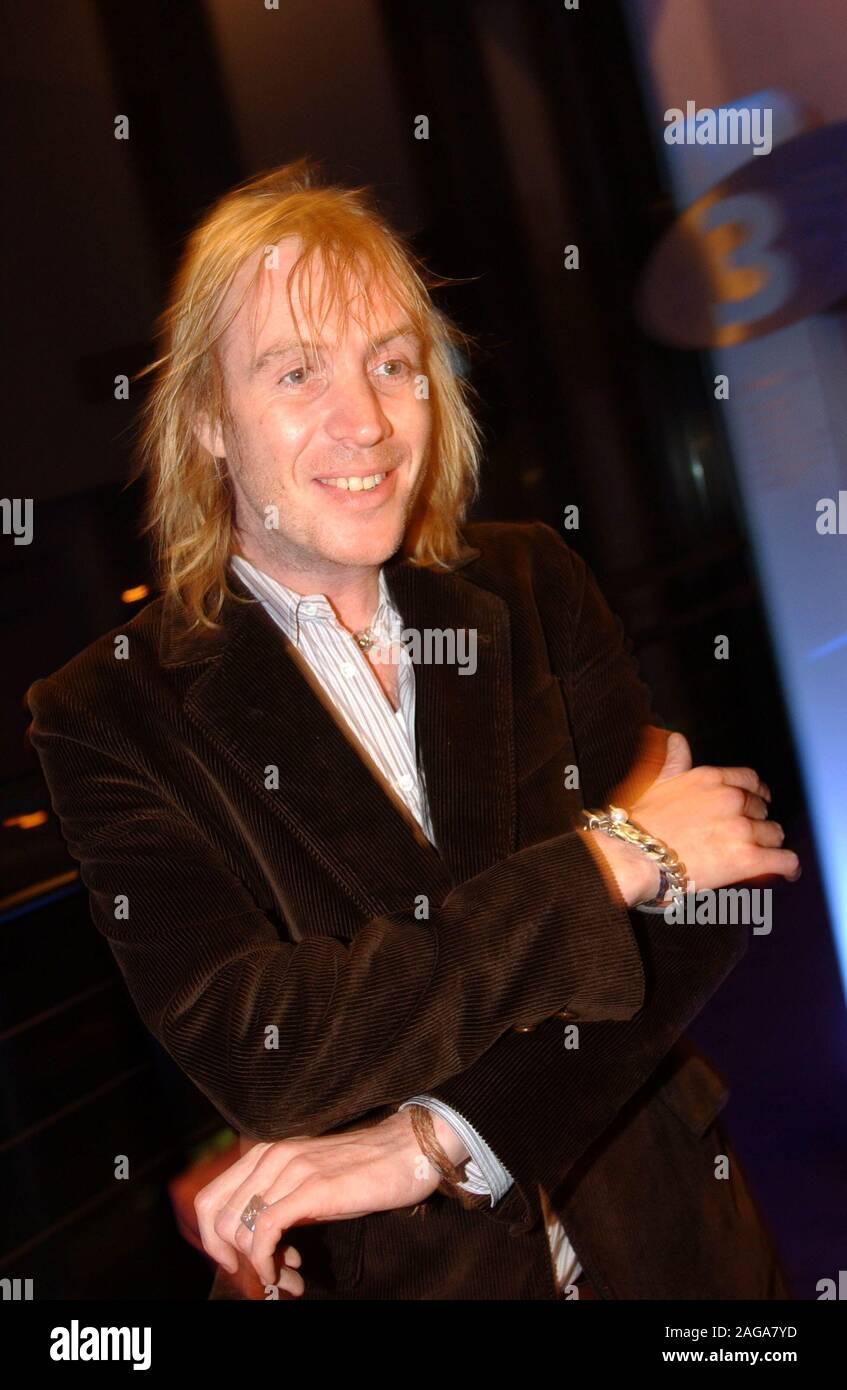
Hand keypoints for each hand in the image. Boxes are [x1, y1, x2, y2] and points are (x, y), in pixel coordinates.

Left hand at [195, 1110, 450, 1291]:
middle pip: (215, 1216)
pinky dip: (265, 1261)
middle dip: (232, 1258)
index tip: (237, 1264)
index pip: (209, 1199)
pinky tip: (285, 1272)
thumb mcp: (309, 1181)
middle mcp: (271, 1156)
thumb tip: (259, 1246)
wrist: (408, 1151)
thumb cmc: (362, 1171)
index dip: (212, 1240)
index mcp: (265, 1152)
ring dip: (257, 1267)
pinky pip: (264, 1230)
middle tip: (265, 1278)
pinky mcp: (311, 1188)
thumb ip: (279, 1201)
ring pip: (239, 1228)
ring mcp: (290, 1169)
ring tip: (287, 1279)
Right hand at [627, 731, 799, 892]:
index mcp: (711, 778)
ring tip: (761, 856)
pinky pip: (784, 860)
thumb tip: (676, 739)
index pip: (751, 781)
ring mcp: (741, 828)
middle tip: (747, 836)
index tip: (756, 803)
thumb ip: (674, 761)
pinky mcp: (748, 858)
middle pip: (762, 809)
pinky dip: (788, 867)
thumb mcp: (656, 782)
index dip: (756, 794)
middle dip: (757, 822)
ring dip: (768, 845)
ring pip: (775, 834)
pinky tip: (787, 871)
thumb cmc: (640, 824)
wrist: (634, 857)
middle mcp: (730, 799)